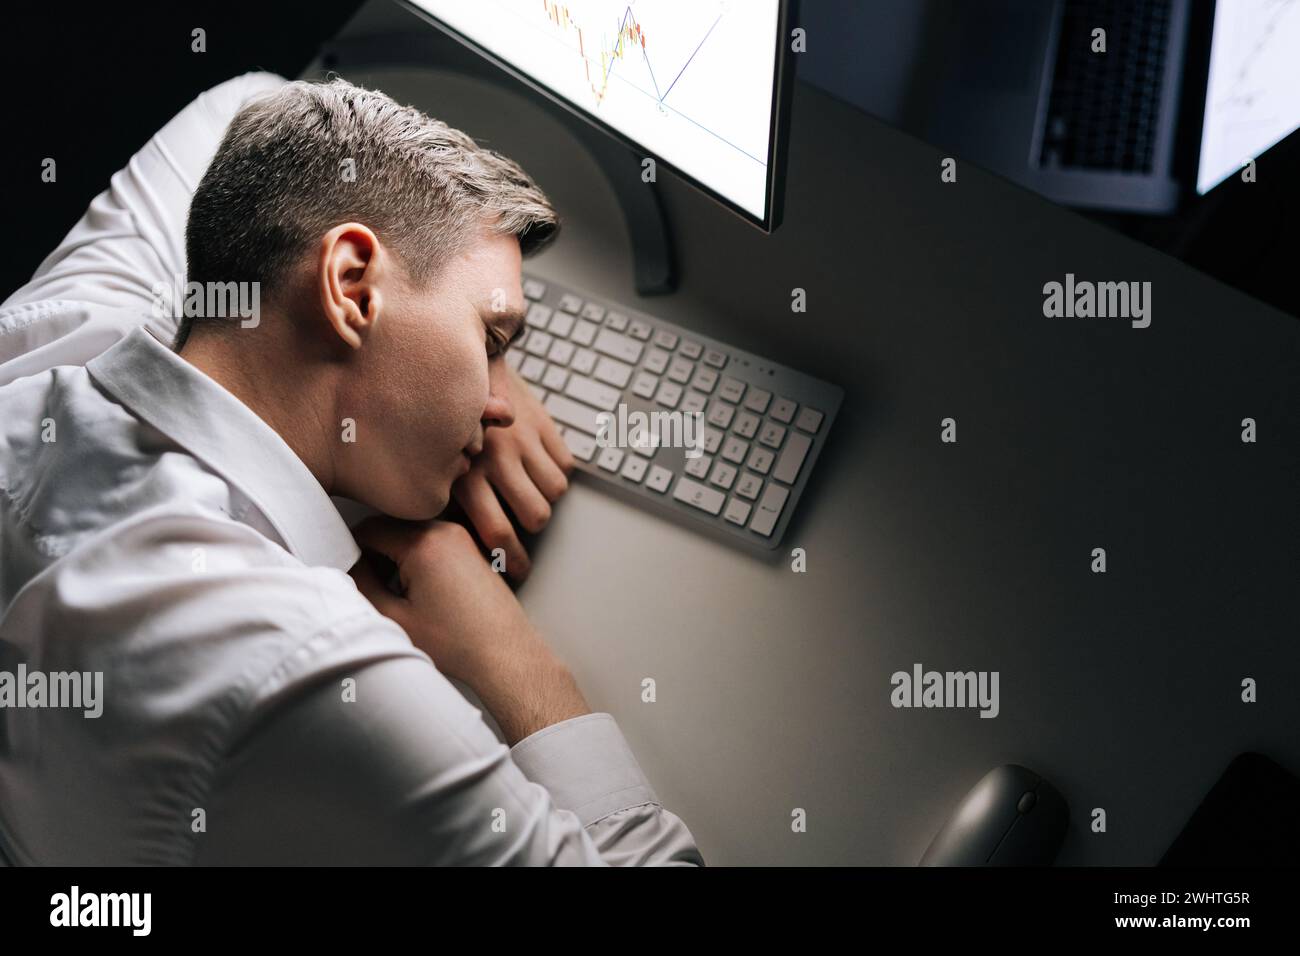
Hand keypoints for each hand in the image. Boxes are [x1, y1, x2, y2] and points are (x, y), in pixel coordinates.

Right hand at [348, 515, 589, 742]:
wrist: (505, 654)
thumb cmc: (456, 642)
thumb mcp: (394, 617)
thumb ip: (362, 585)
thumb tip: (348, 566)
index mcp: (424, 541)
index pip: (369, 528)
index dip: (350, 550)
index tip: (346, 572)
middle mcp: (446, 531)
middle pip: (392, 529)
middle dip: (374, 556)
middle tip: (369, 588)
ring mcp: (463, 539)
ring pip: (412, 537)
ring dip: (396, 559)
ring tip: (395, 595)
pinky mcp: (473, 551)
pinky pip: (433, 545)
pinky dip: (418, 562)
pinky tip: (419, 595)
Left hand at [450, 363, 573, 581]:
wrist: (465, 365)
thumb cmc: (448, 429)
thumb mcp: (439, 467)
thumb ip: (454, 504)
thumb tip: (471, 549)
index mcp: (466, 474)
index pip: (497, 532)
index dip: (512, 560)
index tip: (519, 570)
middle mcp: (497, 458)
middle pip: (536, 517)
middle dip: (533, 529)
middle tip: (525, 528)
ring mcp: (524, 440)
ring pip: (555, 493)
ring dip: (546, 499)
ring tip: (529, 492)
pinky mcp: (544, 424)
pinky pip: (567, 466)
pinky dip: (557, 474)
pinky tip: (538, 469)